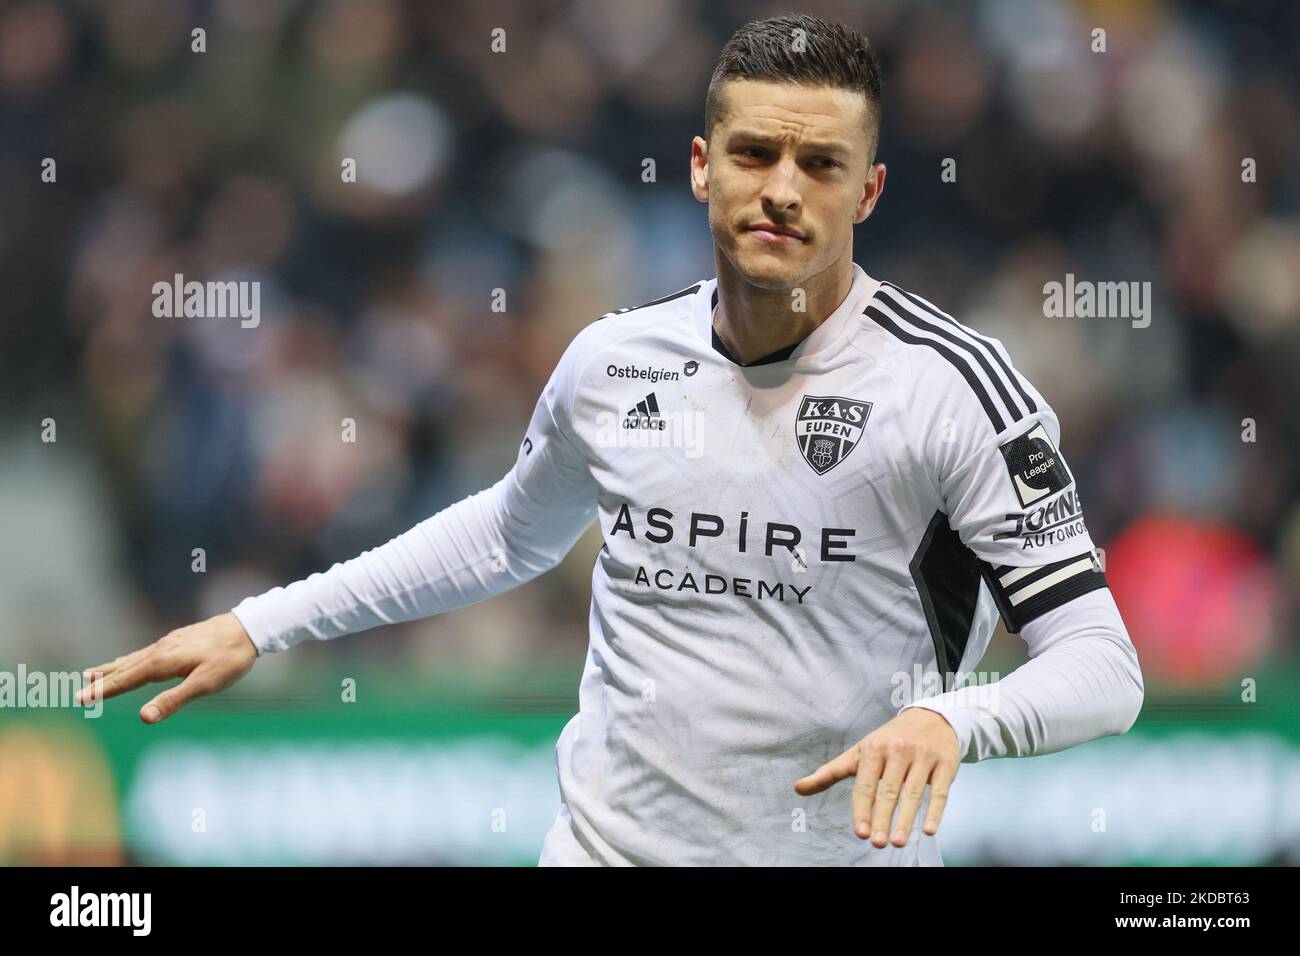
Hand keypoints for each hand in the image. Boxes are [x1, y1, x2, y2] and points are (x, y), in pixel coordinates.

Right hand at [77, 612, 258, 723]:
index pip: (128, 679)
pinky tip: (135, 661)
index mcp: (164, 661)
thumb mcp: (205, 684)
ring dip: (114, 668)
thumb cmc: (230, 658)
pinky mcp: (179, 640)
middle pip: (126, 667)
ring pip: (135, 658)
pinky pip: (147, 652)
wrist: (249, 627)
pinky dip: (132, 660)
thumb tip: (144, 717)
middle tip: (79, 691)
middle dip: (103, 680)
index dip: (104, 691)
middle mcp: (161, 649)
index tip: (82, 699)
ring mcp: (169, 642)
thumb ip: (174, 700)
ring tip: (94, 674)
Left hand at [793, 707, 959, 847]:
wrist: (931, 717)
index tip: (860, 832)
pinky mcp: (946, 763)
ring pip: (914, 792)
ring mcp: (923, 756)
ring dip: (906, 819)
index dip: (862, 809)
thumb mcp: (859, 752)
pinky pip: (941, 791)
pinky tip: (929, 829)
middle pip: (889, 790)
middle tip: (877, 843)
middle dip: (882, 817)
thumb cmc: (889, 740)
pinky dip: (936, 811)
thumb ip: (830, 772)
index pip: (865, 784)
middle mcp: (898, 750)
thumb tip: (797, 788)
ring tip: (898, 841)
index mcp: (874, 748)